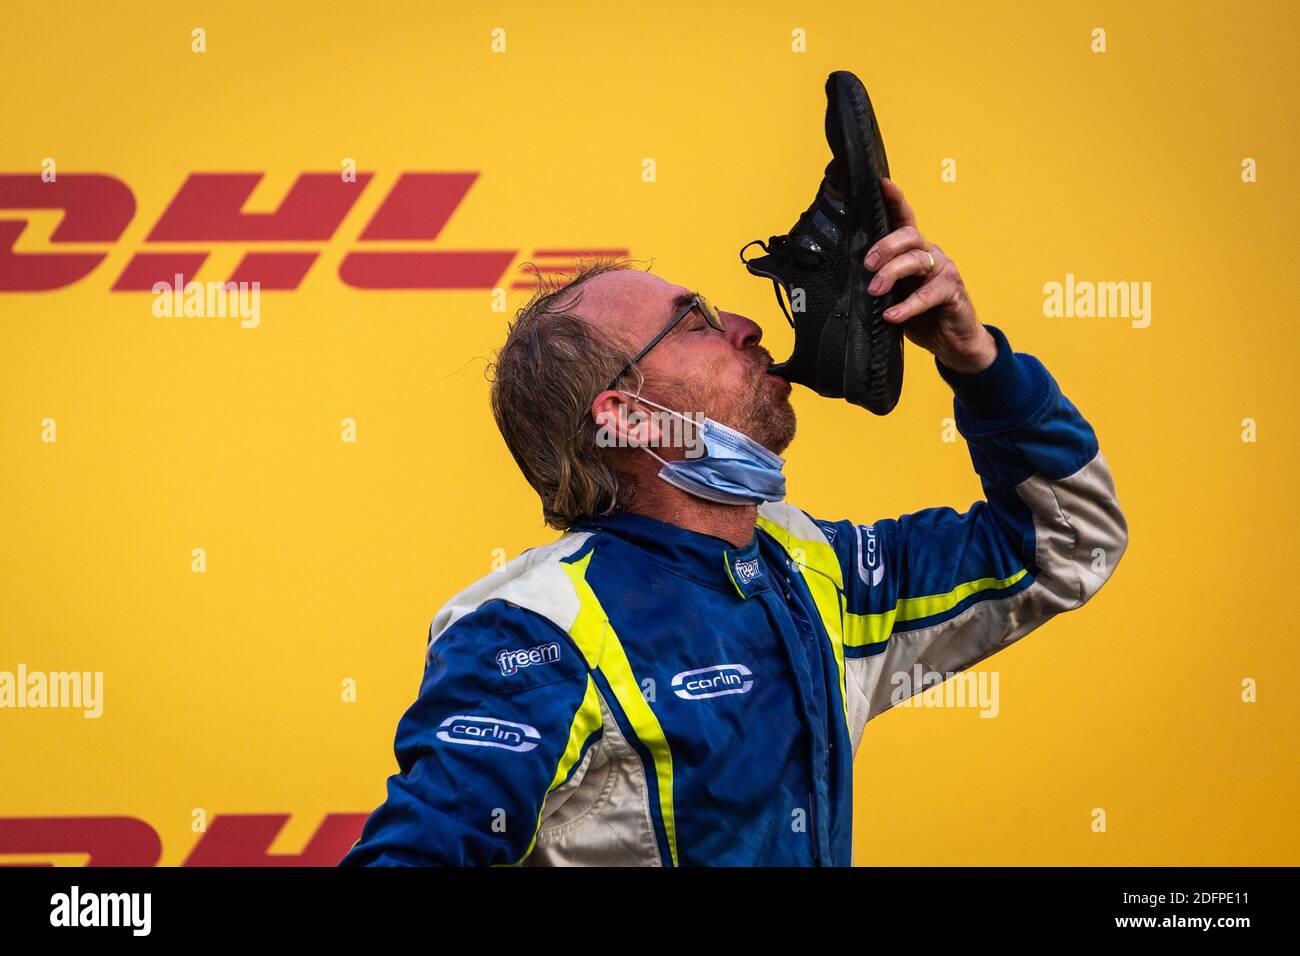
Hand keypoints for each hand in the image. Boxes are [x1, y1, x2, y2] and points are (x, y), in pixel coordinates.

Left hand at [864, 178, 995, 373]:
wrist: (953, 342)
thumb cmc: (921, 315)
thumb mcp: (894, 296)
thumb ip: (879, 283)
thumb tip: (845, 281)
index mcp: (914, 251)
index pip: (904, 219)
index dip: (895, 200)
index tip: (882, 183)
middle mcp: (930, 254)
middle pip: (909, 236)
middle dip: (885, 246)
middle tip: (867, 264)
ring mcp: (944, 271)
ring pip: (917, 260)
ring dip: (892, 273)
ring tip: (875, 290)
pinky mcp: (953, 292)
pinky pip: (929, 294)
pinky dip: (908, 305)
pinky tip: (892, 315)